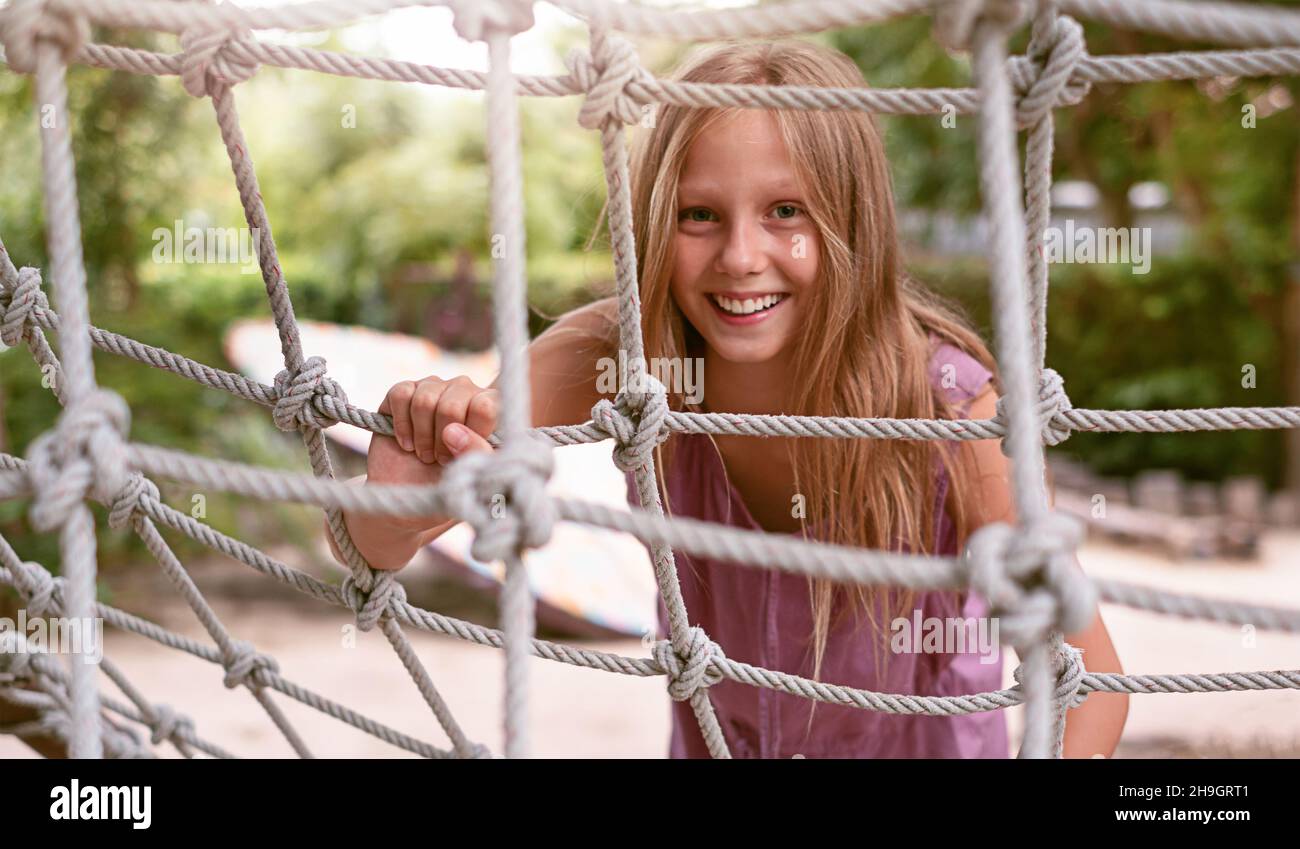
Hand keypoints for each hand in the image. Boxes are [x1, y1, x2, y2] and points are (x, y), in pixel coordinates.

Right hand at [364, 375, 497, 533]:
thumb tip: (454, 431)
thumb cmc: (454, 481)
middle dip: (442, 440)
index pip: (486, 406)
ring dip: (422, 435)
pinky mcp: (405, 391)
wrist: (413, 493)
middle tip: (440, 459)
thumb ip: (478, 453)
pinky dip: (402, 424)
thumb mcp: (475, 474)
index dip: (473, 434)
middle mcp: (465, 391)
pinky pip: (401, 395)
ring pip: (425, 400)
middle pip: (452, 405)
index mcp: (491, 407)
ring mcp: (435, 387)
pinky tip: (406, 442)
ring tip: (424, 454)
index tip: (465, 456)